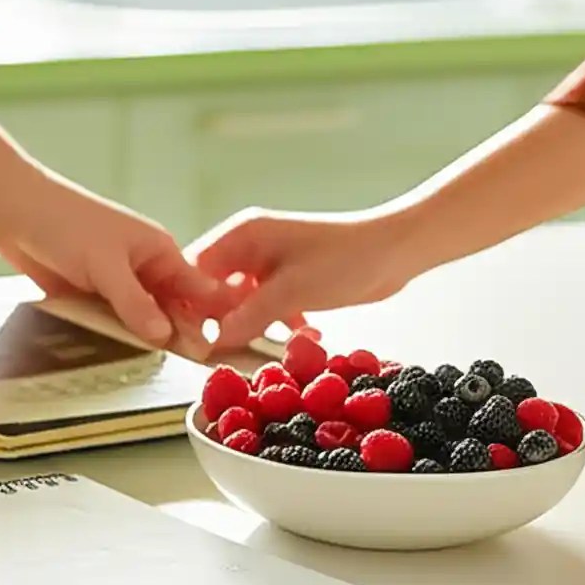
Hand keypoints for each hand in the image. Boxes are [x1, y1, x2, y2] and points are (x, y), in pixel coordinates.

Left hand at [0, 172, 218, 354]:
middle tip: (174, 372)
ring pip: (138, 322)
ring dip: (139, 342)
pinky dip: (111, 338)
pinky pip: (109, 323)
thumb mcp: (106, 266)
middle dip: (171, 339)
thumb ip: (135, 303)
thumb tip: (164, 337)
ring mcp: (116, 284)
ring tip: (146, 372)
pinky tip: (115, 360)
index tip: (203, 356)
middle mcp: (143, 269)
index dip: (203, 322)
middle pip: (168, 312)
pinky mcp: (90, 296)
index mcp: (159, 252)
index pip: (195, 292)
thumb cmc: (65, 223)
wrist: (14, 214)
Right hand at [186, 206, 423, 354]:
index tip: (192, 335)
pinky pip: (267, 304)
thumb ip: (248, 317)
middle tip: (225, 349)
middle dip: (221, 318)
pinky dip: (277, 323)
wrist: (397, 250)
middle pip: (214, 286)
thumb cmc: (345, 259)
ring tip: (267, 346)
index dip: (188, 302)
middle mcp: (250, 245)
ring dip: (252, 324)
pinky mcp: (290, 277)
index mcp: (242, 235)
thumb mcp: (291, 292)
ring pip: (241, 299)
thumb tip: (213, 341)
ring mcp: (270, 261)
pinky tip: (299, 336)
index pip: (194, 268)